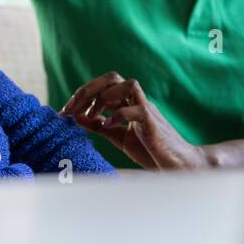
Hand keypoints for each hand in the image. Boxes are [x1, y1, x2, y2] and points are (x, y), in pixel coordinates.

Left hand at [62, 72, 208, 170]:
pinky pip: (137, 109)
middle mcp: (137, 101)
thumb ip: (99, 126)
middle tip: (72, 110)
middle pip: (113, 77)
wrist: (177, 165)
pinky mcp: (153, 124)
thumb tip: (76, 118)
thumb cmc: (150, 150)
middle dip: (88, 90)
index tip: (66, 111)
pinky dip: (118, 115)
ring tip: (93, 116)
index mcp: (128, 102)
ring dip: (105, 97)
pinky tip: (108, 127)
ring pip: (129, 84)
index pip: (103, 84)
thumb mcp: (117, 137)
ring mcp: (147, 110)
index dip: (82, 93)